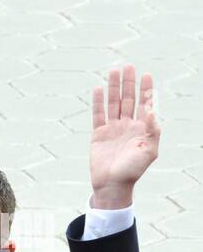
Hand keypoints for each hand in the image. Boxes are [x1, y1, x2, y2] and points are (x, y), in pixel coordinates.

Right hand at [90, 64, 158, 209]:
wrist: (112, 185)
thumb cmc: (133, 171)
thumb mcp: (150, 151)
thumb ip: (153, 131)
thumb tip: (153, 111)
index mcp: (142, 128)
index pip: (145, 104)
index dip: (146, 89)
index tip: (146, 75)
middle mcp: (128, 125)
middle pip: (128, 99)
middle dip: (129, 83)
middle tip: (127, 66)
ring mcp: (112, 128)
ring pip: (113, 103)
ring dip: (113, 87)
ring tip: (113, 71)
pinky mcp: (98, 134)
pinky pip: (98, 114)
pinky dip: (97, 102)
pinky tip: (98, 89)